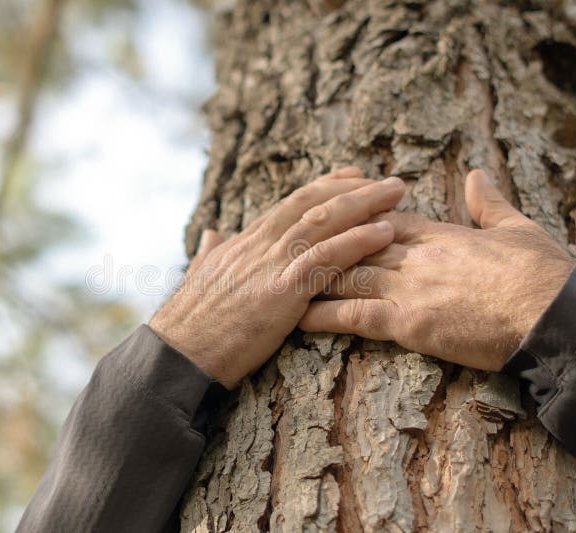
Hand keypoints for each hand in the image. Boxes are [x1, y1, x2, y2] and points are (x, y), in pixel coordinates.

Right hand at [149, 168, 405, 387]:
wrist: (178, 355)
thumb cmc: (191, 322)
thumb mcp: (200, 276)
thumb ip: (211, 252)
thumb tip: (212, 233)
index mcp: (245, 242)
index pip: (291, 203)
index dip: (326, 187)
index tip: (354, 176)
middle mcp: (259, 245)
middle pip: (313, 204)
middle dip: (355, 188)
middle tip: (390, 181)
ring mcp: (270, 266)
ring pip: (322, 223)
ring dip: (365, 205)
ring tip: (398, 194)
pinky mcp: (280, 293)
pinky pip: (325, 259)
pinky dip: (356, 242)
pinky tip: (384, 233)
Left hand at [300, 169, 575, 370]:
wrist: (553, 313)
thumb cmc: (542, 274)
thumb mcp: (518, 228)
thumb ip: (490, 202)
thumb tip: (477, 175)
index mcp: (436, 232)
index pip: (378, 219)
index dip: (349, 218)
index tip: (323, 217)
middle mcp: (413, 255)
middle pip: (351, 244)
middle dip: (317, 246)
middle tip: (282, 249)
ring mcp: (407, 287)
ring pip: (344, 275)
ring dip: (308, 278)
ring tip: (276, 281)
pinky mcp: (408, 322)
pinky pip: (354, 316)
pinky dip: (323, 317)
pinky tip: (296, 319)